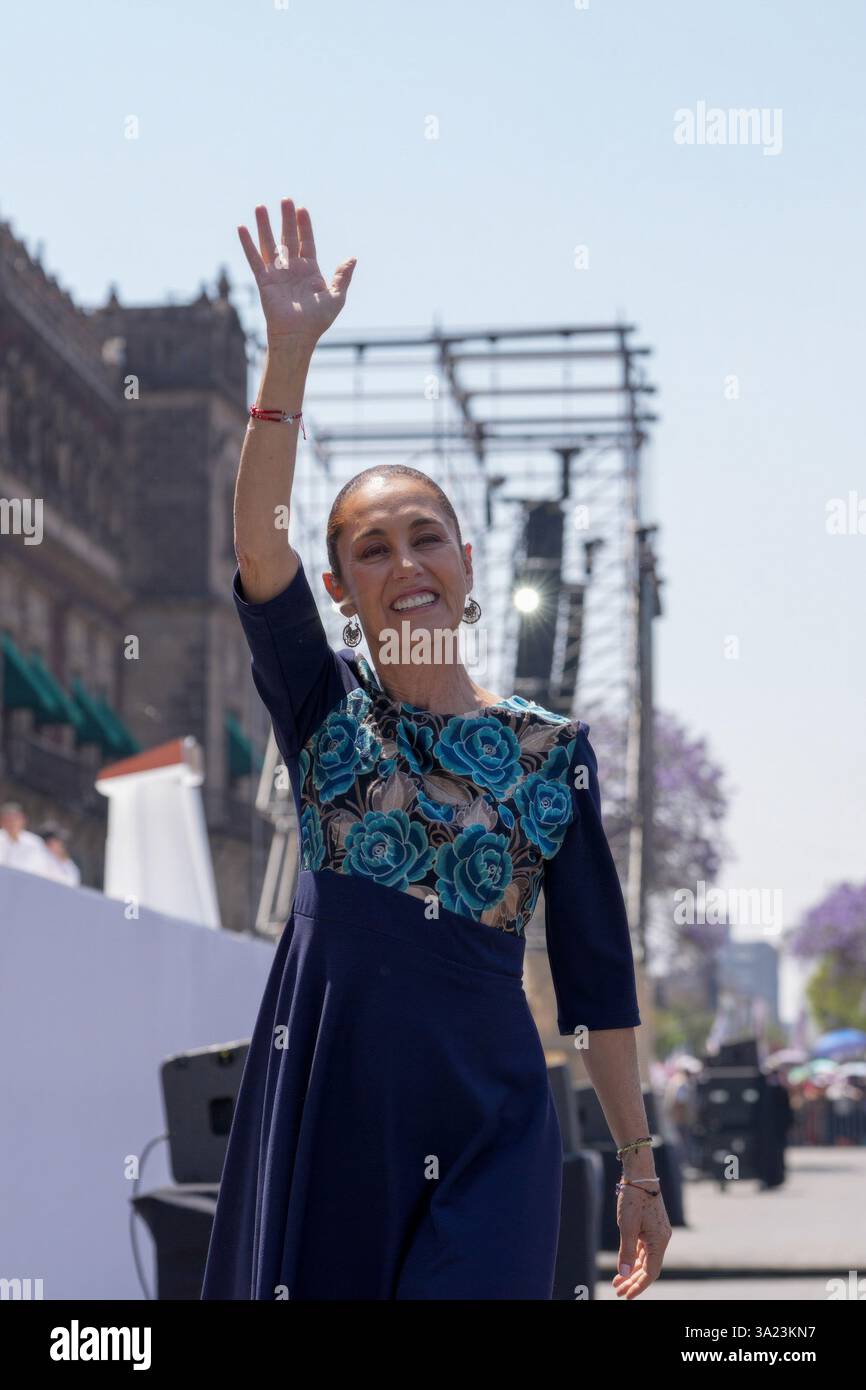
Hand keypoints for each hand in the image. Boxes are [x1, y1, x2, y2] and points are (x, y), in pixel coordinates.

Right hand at [238, 198, 355, 347]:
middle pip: (288, 238)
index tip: (302, 209)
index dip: (305, 226)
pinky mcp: (264, 280)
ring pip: (269, 244)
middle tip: (285, 200)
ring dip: (264, 226)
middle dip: (286, 219)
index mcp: (310, 271)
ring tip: (261, 207)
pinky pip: (254, 259)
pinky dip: (248, 244)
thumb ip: (343, 277)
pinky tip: (242, 228)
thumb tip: (353, 258)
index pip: (307, 242)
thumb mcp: (336, 297)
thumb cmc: (318, 321)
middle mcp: (292, 269)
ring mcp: (277, 273)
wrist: (298, 336)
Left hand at [612, 1180, 671, 1298]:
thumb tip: (623, 1274)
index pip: (651, 1272)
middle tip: (618, 1291)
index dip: (639, 1286)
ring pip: (645, 1259)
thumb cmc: (633, 1199)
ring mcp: (657, 1233)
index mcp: (659, 1241)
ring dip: (632, 1271)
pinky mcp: (651, 1228)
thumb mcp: (627, 1226)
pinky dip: (634, 1258)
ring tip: (617, 1282)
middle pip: (648, 1268)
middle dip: (633, 1281)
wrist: (639, 1175)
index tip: (627, 1296)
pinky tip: (624, 1265)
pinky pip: (644, 1249)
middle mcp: (661, 1239)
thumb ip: (626, 1252)